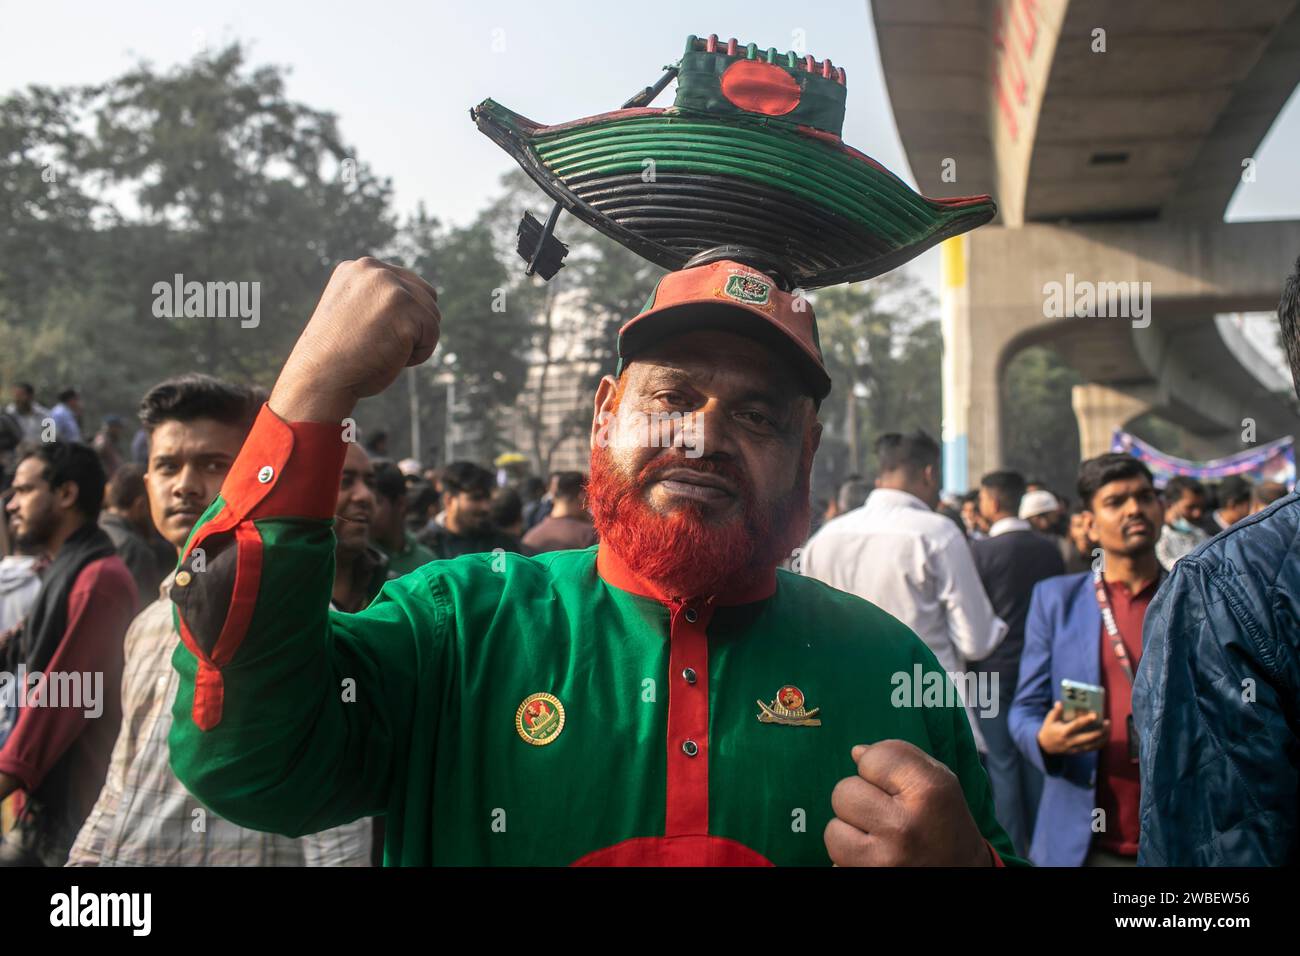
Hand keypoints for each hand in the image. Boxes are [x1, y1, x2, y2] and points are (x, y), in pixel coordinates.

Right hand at [269, 257, 440, 422]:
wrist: (321, 377)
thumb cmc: (338, 355)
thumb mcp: (354, 312)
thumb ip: (378, 298)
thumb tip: (421, 299)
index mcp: (359, 268)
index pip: (407, 284)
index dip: (401, 316)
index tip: (372, 333)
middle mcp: (375, 270)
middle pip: (426, 295)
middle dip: (414, 324)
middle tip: (380, 343)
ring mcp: (391, 288)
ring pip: (432, 315)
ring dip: (416, 340)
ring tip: (382, 349)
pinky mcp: (405, 309)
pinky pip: (432, 334)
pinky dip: (419, 354)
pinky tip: (391, 357)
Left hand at [824, 740, 990, 865]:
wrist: (963, 873)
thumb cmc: (945, 821)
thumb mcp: (939, 782)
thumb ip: (900, 758)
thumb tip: (856, 753)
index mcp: (928, 791)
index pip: (872, 758)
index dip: (877, 766)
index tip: (893, 782)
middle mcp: (904, 826)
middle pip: (844, 791)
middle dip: (860, 798)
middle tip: (885, 811)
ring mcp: (884, 859)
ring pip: (833, 828)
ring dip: (850, 829)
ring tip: (878, 834)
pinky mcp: (868, 877)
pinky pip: (836, 858)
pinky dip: (849, 854)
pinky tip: (874, 852)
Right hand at [1036, 701, 1108, 755]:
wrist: (1045, 747)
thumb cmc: (1048, 730)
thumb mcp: (1049, 720)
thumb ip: (1056, 711)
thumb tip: (1060, 703)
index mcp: (1064, 732)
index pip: (1077, 725)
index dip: (1086, 720)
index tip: (1095, 714)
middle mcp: (1071, 741)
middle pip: (1089, 737)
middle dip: (1100, 730)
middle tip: (1107, 722)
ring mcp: (1076, 748)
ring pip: (1093, 744)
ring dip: (1103, 737)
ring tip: (1108, 728)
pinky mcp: (1079, 751)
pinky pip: (1093, 748)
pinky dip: (1101, 743)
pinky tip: (1105, 736)